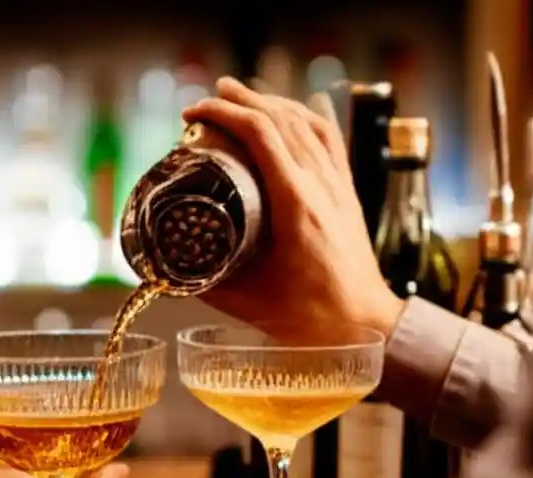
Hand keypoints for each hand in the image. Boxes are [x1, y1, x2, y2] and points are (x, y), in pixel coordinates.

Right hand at [181, 77, 403, 337]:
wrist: (366, 327)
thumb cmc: (313, 320)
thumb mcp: (247, 302)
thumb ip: (204, 282)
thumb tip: (166, 268)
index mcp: (296, 205)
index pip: (260, 134)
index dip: (223, 113)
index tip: (192, 114)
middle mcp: (321, 186)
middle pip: (281, 119)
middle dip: (241, 100)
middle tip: (207, 98)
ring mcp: (338, 186)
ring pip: (306, 122)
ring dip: (270, 102)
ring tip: (240, 95)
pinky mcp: (347, 192)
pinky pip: (328, 137)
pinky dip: (304, 116)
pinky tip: (289, 111)